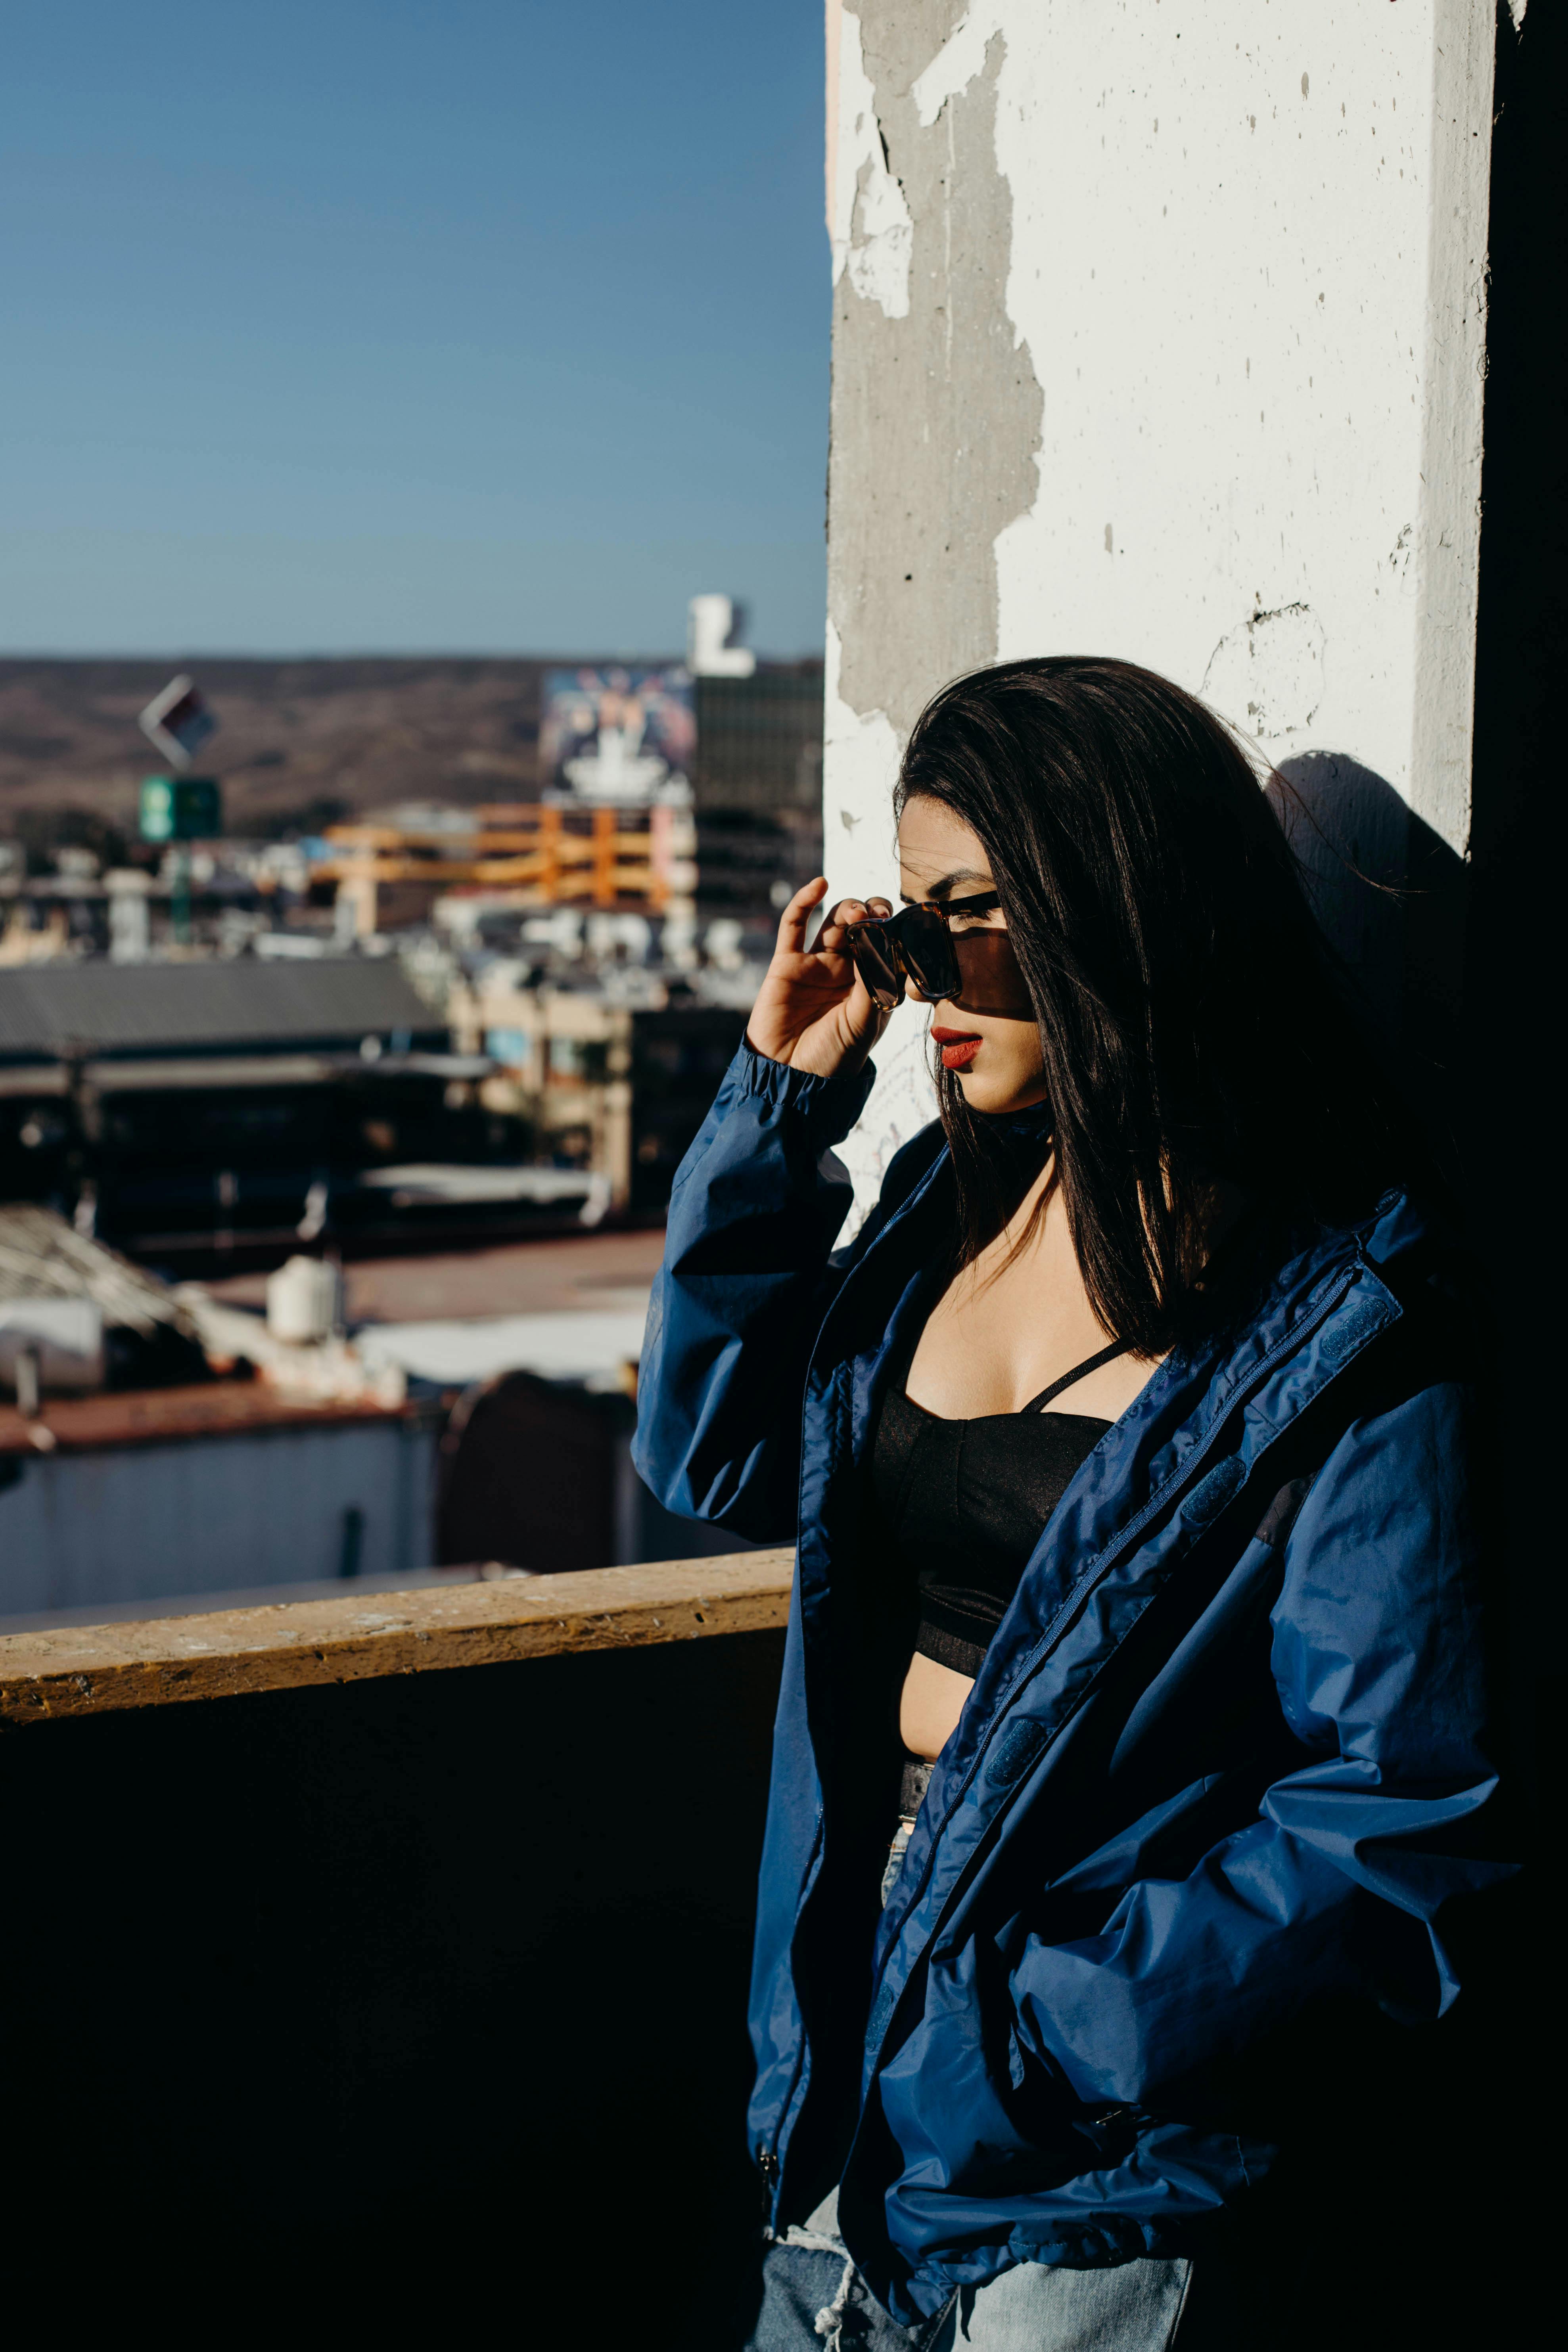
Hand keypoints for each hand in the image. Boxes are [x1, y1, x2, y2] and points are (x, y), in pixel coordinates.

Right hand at [746, 877, 895, 1078]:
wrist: (790, 1078)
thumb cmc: (833, 1056)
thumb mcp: (864, 1022)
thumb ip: (874, 984)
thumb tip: (880, 944)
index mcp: (871, 982)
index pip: (887, 944)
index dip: (893, 929)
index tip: (899, 925)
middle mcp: (846, 969)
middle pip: (863, 926)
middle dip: (873, 914)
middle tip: (877, 916)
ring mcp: (816, 964)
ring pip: (835, 921)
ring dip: (849, 909)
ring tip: (857, 914)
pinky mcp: (787, 964)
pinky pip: (794, 925)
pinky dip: (804, 901)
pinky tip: (819, 884)